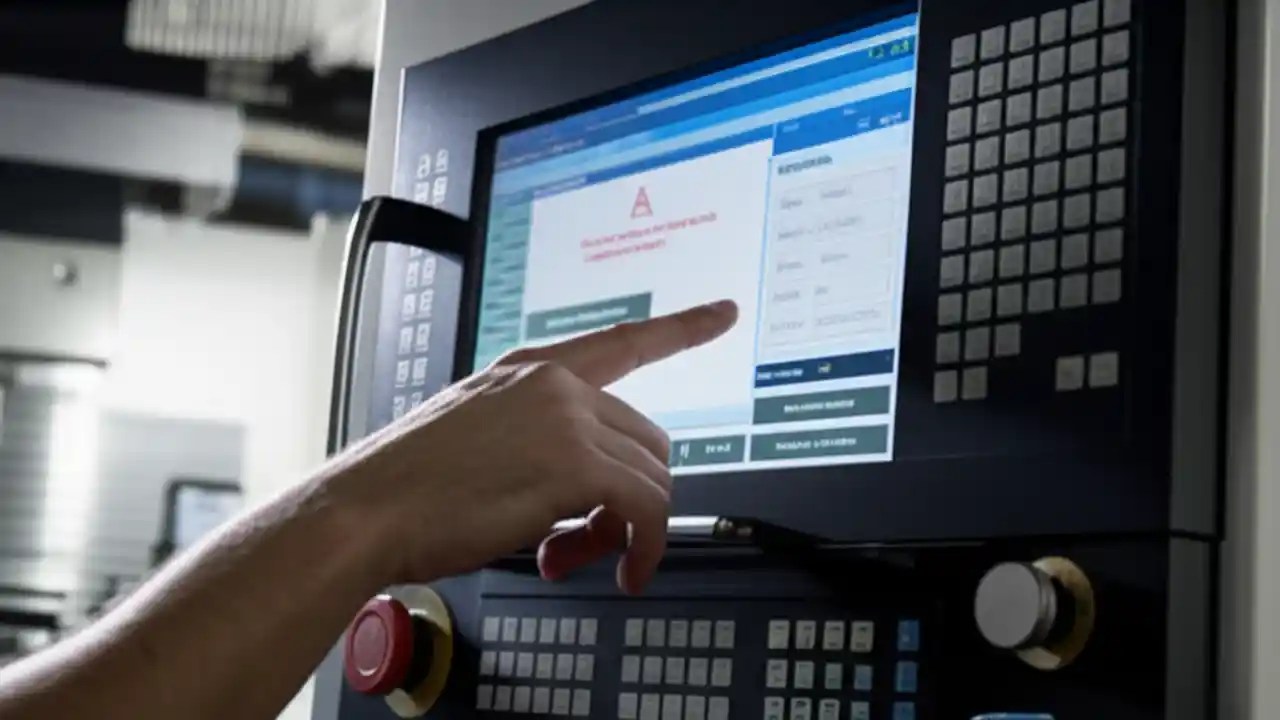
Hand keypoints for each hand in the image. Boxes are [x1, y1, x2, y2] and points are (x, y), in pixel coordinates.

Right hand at [327, 300, 737, 593]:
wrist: (364, 510)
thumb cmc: (405, 488)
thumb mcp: (474, 438)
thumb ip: (533, 445)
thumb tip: (579, 496)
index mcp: (529, 372)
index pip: (622, 342)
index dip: (681, 328)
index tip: (722, 313)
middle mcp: (555, 385)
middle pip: (646, 439)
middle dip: (629, 499)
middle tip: (588, 544)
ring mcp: (569, 419)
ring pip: (651, 478)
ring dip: (625, 531)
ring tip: (576, 561)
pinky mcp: (577, 466)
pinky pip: (649, 509)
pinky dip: (646, 547)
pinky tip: (623, 572)